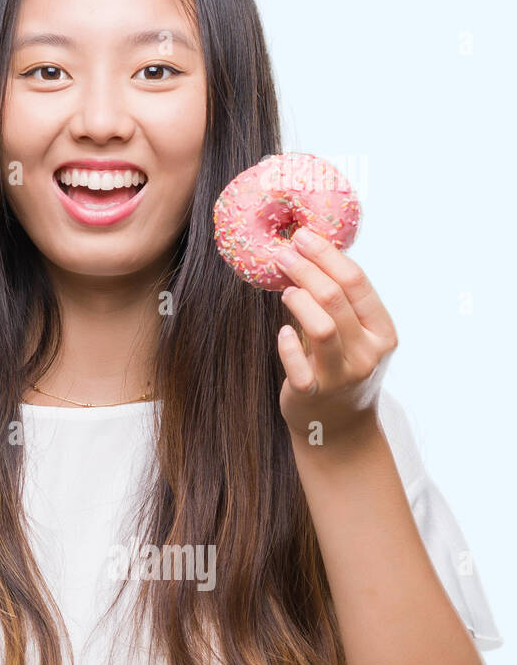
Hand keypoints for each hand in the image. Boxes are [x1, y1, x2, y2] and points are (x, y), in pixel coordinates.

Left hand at [275, 226, 398, 443]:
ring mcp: (342, 375)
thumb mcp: (355, 336)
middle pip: (337, 299)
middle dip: (307, 269)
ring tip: (285, 289)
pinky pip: (299, 366)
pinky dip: (287, 345)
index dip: (328, 255)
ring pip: (322, 328)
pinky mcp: (313, 394)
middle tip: (284, 253)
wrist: (338, 427)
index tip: (304, 236)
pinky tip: (281, 333)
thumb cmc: (341, 369)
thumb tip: (310, 254)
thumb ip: (341, 304)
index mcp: (382, 332)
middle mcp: (367, 353)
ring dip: (299, 302)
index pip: (358, 283)